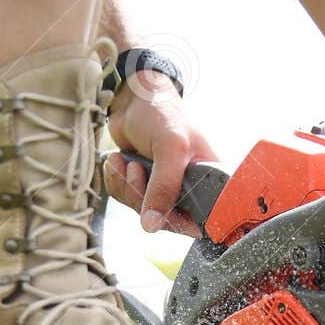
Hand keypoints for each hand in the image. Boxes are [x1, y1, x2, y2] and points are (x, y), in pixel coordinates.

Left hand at [104, 73, 216, 237]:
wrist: (133, 99)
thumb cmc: (162, 115)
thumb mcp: (170, 148)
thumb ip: (164, 187)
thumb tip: (151, 225)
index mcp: (207, 182)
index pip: (199, 221)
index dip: (179, 221)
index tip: (160, 208)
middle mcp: (188, 190)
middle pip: (164, 220)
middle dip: (142, 196)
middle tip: (137, 170)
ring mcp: (163, 189)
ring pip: (141, 212)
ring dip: (126, 185)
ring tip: (128, 160)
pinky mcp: (141, 185)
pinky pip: (125, 200)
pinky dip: (117, 182)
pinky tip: (119, 160)